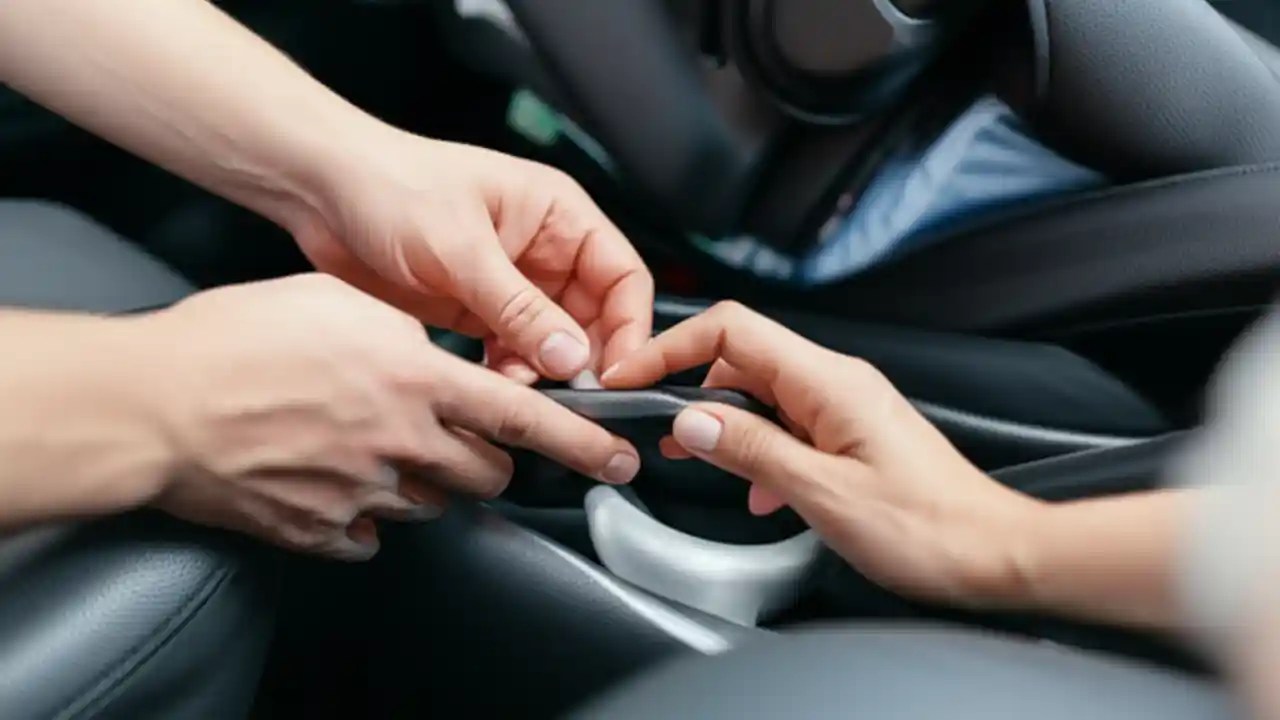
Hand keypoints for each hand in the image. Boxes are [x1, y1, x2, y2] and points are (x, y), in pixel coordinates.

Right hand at [140, 274, 639, 560]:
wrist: (154, 404)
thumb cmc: (236, 339)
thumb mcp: (339, 303)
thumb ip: (405, 332)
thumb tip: (431, 352)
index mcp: (415, 382)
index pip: (525, 418)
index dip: (583, 443)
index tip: (620, 461)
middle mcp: (401, 444)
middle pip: (485, 473)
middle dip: (490, 459)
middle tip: (464, 438)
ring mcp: (363, 495)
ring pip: (432, 504)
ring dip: (426, 480)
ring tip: (374, 443)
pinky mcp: (321, 530)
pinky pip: (369, 534)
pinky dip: (365, 512)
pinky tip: (334, 480)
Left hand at [291, 130, 653, 383]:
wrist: (320, 193)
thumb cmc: (392, 187)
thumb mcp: (462, 248)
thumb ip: (520, 308)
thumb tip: (573, 358)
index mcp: (559, 216)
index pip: (624, 278)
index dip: (631, 327)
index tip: (619, 374)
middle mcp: (545, 251)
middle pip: (597, 318)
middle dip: (588, 358)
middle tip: (571, 395)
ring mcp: (512, 285)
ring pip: (556, 343)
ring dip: (546, 372)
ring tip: (521, 387)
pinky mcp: (477, 312)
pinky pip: (514, 354)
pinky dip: (511, 375)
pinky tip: (492, 383)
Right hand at [602, 302, 1045, 606]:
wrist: (995, 555)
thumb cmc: (929, 529)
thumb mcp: (822, 493)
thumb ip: (751, 451)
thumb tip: (691, 422)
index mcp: (829, 382)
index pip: (733, 331)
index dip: (672, 346)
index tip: (632, 376)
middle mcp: (838, 383)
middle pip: (742, 358)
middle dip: (689, 388)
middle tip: (654, 428)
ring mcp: (846, 407)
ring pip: (762, 394)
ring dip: (723, 424)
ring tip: (695, 459)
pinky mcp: (852, 434)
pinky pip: (788, 424)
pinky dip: (758, 449)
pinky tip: (759, 492)